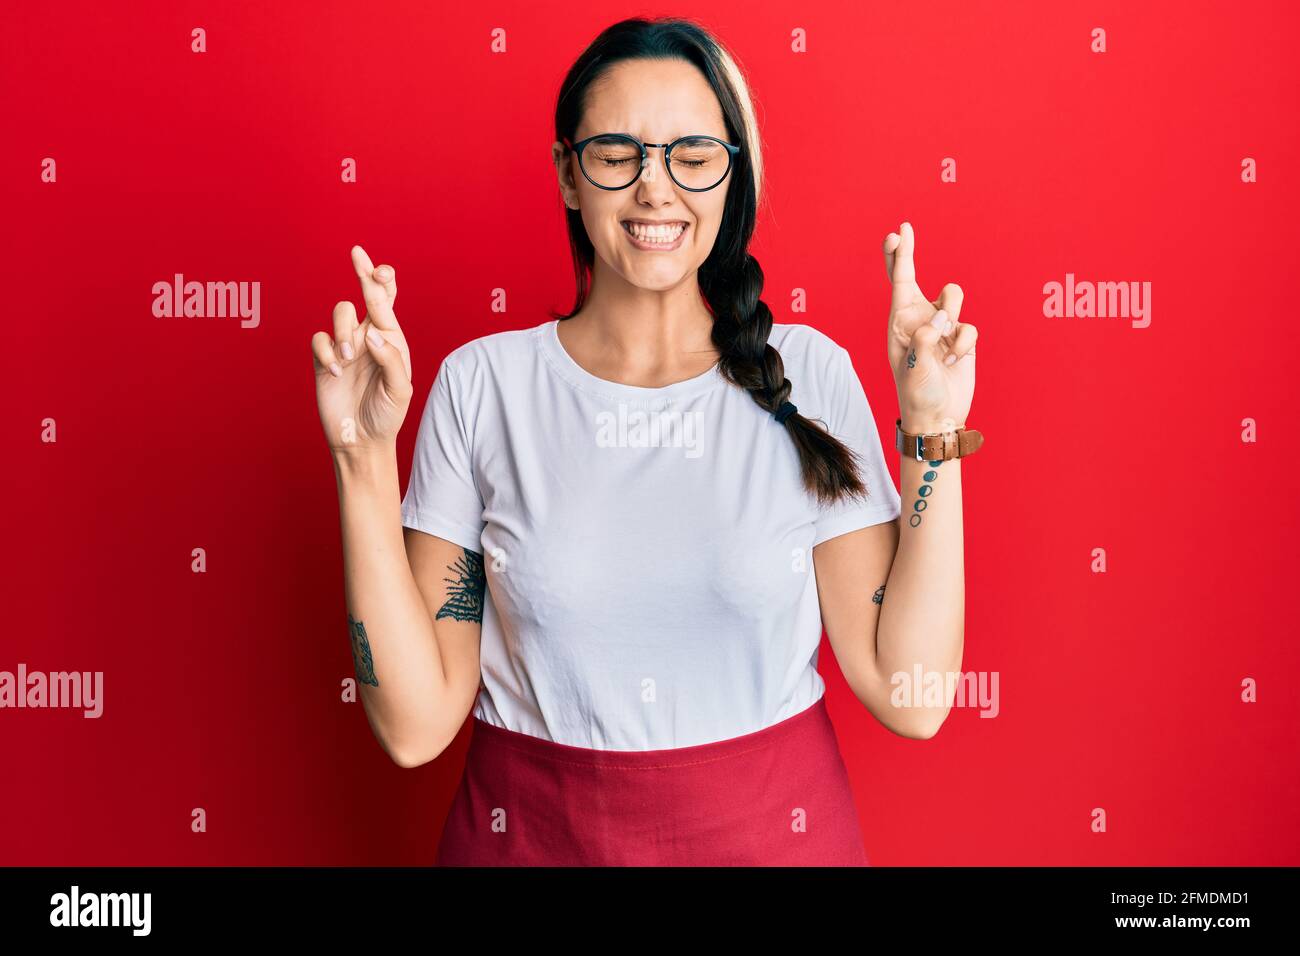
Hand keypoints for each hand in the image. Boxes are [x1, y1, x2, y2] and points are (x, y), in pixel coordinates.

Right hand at [312, 246, 413, 455]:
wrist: (361, 440)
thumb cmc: (387, 415)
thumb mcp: (400, 390)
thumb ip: (391, 360)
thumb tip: (372, 334)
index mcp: (391, 338)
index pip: (387, 301)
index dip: (382, 279)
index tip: (379, 268)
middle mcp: (369, 336)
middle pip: (364, 295)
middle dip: (362, 272)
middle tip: (357, 253)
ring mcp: (346, 346)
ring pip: (340, 313)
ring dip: (343, 331)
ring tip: (348, 359)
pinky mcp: (324, 358)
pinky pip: (319, 338)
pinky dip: (326, 351)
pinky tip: (335, 371)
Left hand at [883, 221, 976, 432]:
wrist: (939, 417)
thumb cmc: (918, 395)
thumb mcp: (913, 369)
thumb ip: (925, 341)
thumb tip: (942, 318)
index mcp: (900, 324)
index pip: (898, 283)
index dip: (898, 256)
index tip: (897, 233)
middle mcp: (919, 320)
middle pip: (916, 277)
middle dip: (908, 254)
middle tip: (904, 231)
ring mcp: (942, 328)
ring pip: (952, 297)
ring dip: (951, 314)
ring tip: (945, 347)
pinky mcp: (962, 339)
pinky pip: (969, 327)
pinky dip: (965, 344)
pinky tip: (955, 363)